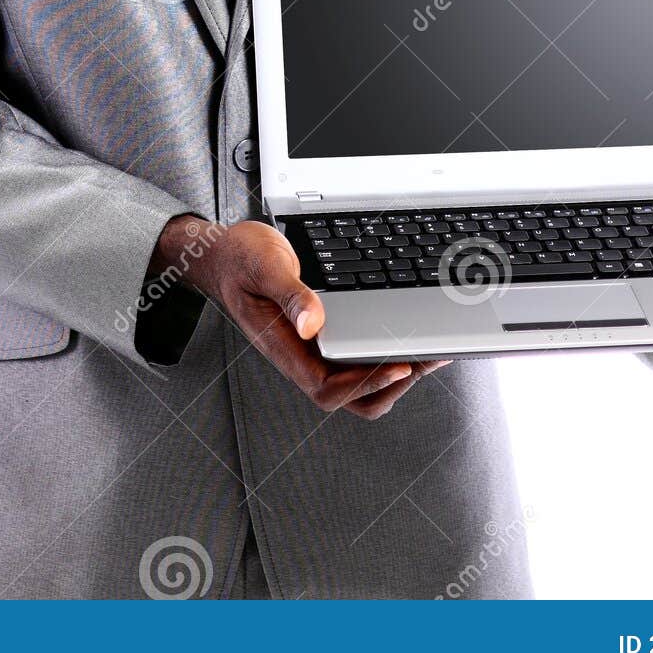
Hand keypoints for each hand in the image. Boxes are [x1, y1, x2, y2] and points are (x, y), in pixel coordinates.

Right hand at [153, 216, 449, 418]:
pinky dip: (385, 353)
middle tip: (426, 358)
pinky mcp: (323, 337)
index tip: (399, 365)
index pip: (327, 387)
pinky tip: (406, 336)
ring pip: (357, 384)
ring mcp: (312, 350)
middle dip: (391, 385)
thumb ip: (289, 294)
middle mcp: (300, 356)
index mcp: (283, 348)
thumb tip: (312, 324)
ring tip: (429, 350)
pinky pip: (356, 358)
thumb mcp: (264, 266)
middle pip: (350, 398)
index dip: (365, 383)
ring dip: (395, 375)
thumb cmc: (239, 261)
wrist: (223, 254)